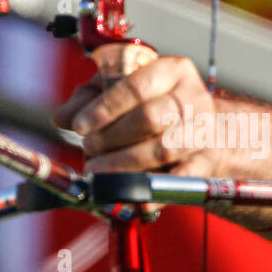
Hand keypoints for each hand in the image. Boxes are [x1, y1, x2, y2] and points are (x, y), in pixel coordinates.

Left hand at [53, 55, 219, 175]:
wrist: (209, 129)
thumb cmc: (157, 104)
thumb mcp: (122, 88)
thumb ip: (89, 98)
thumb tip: (62, 117)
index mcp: (172, 71)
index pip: (136, 87)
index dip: (105, 108)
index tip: (80, 126)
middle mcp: (193, 98)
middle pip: (150, 118)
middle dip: (112, 137)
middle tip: (88, 149)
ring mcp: (204, 132)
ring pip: (162, 150)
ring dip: (124, 164)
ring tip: (98, 170)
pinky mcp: (207, 162)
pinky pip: (181, 180)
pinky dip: (156, 191)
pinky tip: (136, 200)